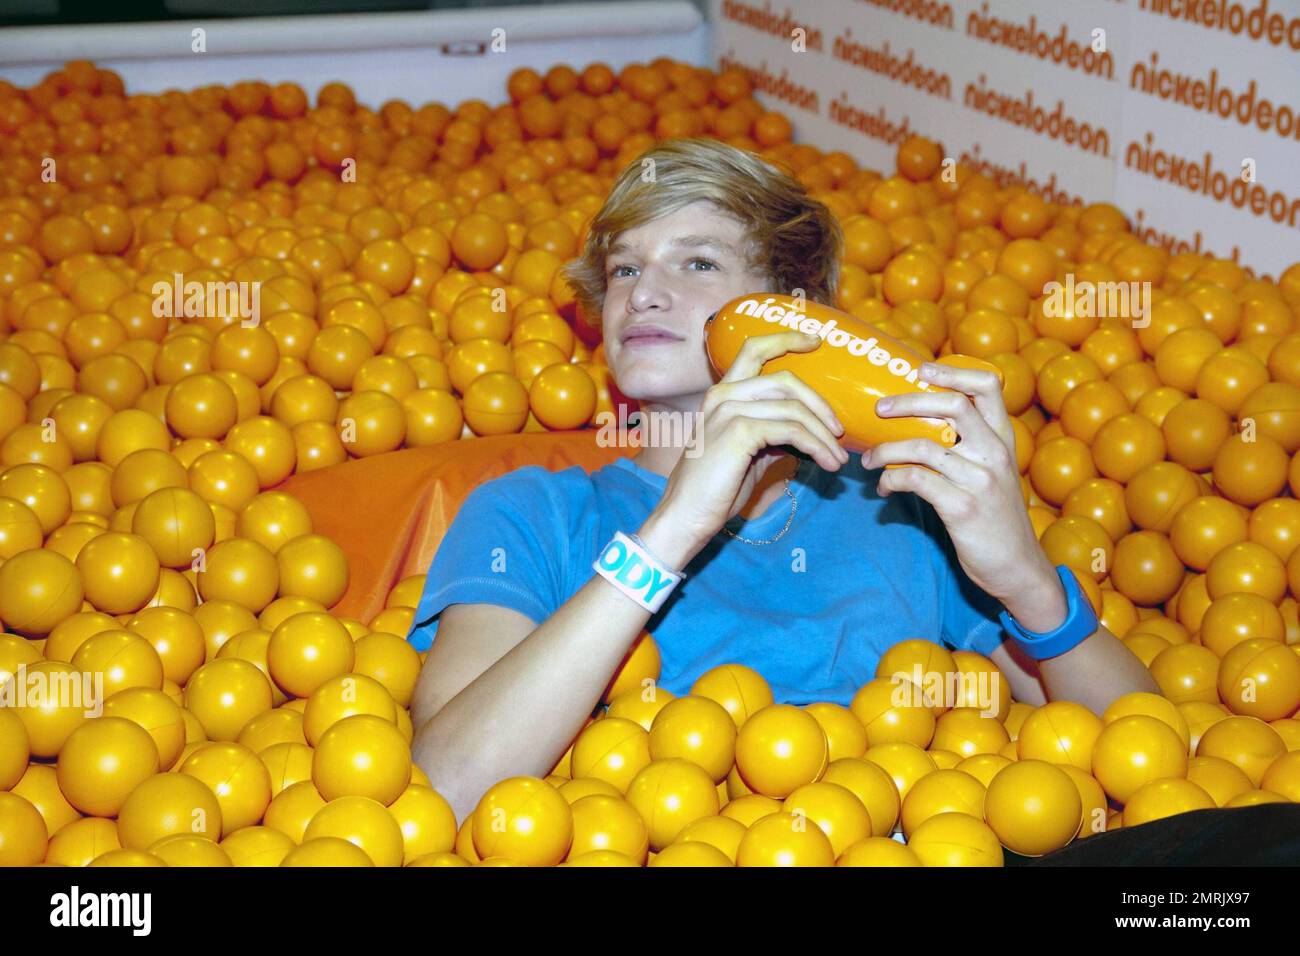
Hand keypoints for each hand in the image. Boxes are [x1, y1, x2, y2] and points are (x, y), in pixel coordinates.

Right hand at [655, 329, 849, 555]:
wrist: (686, 516)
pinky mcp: (740, 431)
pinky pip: (792, 431)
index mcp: (722, 394)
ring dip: (823, 435)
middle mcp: (724, 395)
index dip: (786, 339)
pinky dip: (816, 447)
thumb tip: (807, 432)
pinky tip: (826, 463)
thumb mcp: (748, 453)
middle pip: (786, 380)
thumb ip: (772, 433)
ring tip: (838, 459)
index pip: (754, 350)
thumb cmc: (714, 489)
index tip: (814, 340)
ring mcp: (730, 410)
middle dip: (820, 404)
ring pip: (794, 409)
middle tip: (838, 430)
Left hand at [862, 361, 1052, 609]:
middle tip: (879, 409)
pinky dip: (889, 479)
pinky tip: (883, 488)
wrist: (1017, 566)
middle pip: (952, 405)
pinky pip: (914, 480)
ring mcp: (979, 480)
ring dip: (884, 450)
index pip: (987, 387)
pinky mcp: (961, 508)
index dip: (952, 372)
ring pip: (921, 446)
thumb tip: (917, 422)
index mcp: (1003, 439)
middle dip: (907, 401)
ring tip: (868, 460)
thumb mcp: (993, 473)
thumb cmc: (996, 517)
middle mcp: (994, 454)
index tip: (921, 371)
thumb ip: (969, 445)